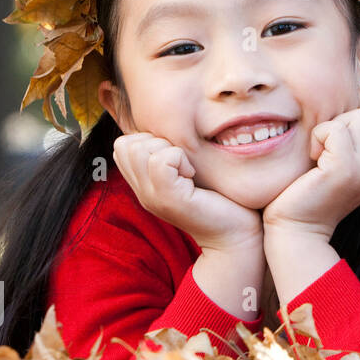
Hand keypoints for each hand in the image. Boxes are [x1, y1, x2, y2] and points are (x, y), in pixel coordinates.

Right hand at [111, 133, 262, 253]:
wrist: (236, 236)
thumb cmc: (221, 199)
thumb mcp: (190, 171)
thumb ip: (173, 153)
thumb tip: (167, 123)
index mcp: (144, 184)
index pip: (122, 144)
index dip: (150, 139)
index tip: (178, 157)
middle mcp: (141, 191)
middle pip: (126, 143)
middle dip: (157, 141)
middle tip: (184, 162)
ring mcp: (151, 197)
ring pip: (139, 148)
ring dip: (169, 149)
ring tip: (188, 169)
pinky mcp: (168, 198)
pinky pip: (160, 160)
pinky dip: (180, 159)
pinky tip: (193, 175)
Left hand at [261, 106, 359, 238]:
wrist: (296, 232)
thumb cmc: (305, 196)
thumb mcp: (334, 169)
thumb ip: (347, 145)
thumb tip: (345, 114)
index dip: (354, 122)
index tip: (333, 146)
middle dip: (346, 121)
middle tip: (325, 147)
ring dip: (333, 127)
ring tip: (319, 152)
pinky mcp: (344, 170)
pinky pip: (337, 130)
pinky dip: (320, 136)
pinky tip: (312, 157)